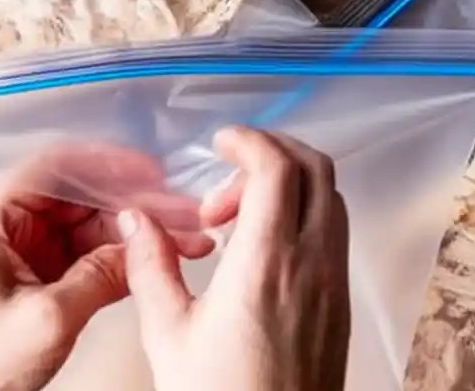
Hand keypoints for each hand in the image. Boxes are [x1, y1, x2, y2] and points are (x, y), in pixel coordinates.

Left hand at [0, 145, 213, 390]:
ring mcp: (16, 259)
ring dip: (129, 235)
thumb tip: (143, 246)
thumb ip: (98, 277)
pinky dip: (113, 262)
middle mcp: (3, 231)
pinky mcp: (28, 286)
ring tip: (183, 239)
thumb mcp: (45, 321)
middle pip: (75, 199)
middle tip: (181, 213)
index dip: (106, 165)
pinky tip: (149, 264)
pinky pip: (78, 261)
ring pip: (83, 231)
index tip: (152, 173)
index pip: (53, 169)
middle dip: (130, 204)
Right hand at [120, 127, 350, 390]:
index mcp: (267, 263)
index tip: (219, 143)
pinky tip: (258, 252)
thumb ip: (150, 266)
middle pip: (316, 169)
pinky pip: (332, 235)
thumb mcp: (168, 334)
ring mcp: (332, 283)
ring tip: (234, 221)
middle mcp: (311, 264)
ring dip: (287, 187)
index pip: (277, 168)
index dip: (249, 140)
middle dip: (271, 153)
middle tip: (224, 176)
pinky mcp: (338, 304)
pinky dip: (301, 218)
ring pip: (330, 200)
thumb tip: (136, 219)